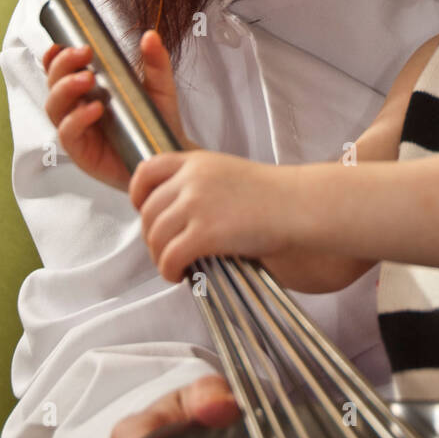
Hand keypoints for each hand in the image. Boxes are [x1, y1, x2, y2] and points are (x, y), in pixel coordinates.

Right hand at [43, 30, 190, 190]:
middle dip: (63, 65)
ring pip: (54, 107)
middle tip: (84, 53)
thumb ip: (155, 62)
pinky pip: (68, 133)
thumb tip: (150, 35)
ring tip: (88, 78)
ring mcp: (77, 129)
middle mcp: (77, 107)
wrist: (167, 156)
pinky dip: (77, 119)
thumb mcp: (160, 87)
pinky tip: (95, 109)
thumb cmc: (157, 121)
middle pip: (53, 84)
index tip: (63, 43)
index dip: (55, 56)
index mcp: (89, 89)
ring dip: (65, 88)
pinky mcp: (81, 152)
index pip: (61, 70)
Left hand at [131, 150, 288, 278]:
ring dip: (160, 257)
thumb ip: (199, 184)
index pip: (147, 170)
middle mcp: (192, 179)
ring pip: (155, 237)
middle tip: (167, 250)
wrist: (300, 205)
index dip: (138, 193)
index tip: (144, 210)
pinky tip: (182, 276)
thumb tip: (173, 214)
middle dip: (152, 236)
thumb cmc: (274, 196)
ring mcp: (197, 205)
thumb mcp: (229, 173)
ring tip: (175, 267)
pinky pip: (169, 257)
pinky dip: (169, 271)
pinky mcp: (205, 233)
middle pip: (148, 211)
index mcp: (197, 161)